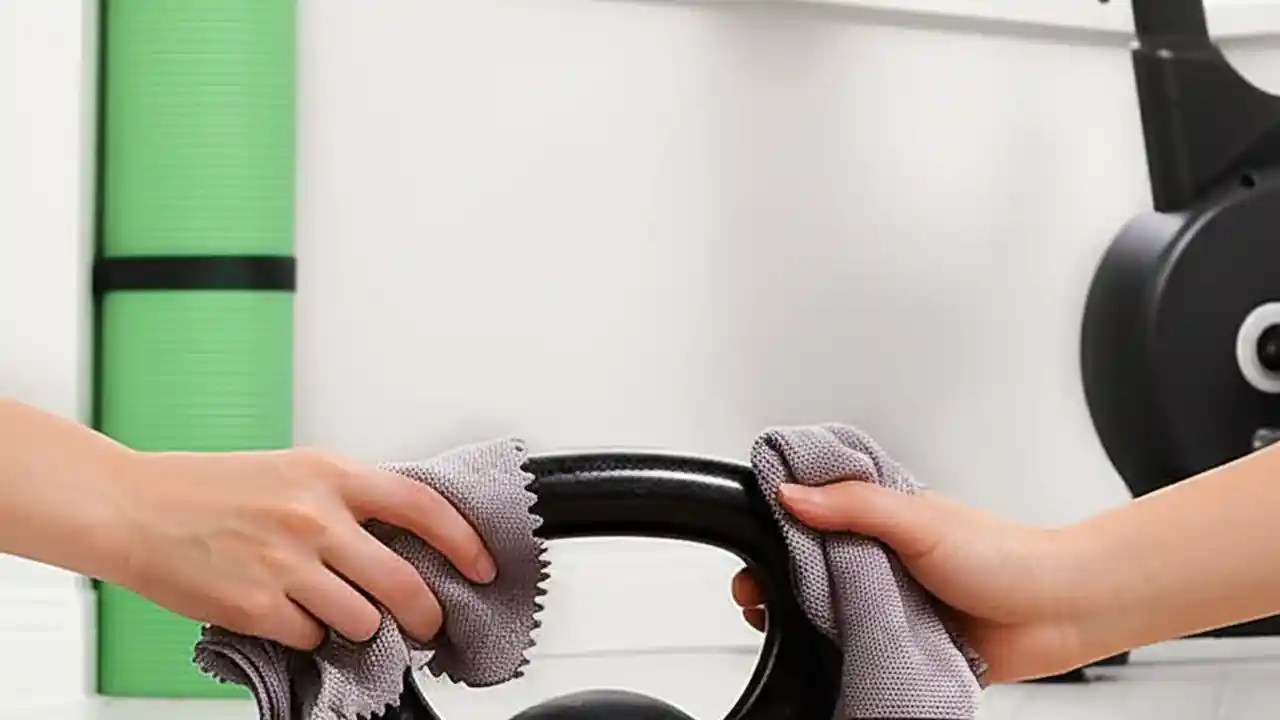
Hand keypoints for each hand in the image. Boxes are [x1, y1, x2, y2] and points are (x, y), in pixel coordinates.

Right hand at [111, 448, 495, 650]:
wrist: (135, 509)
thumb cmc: (210, 489)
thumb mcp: (294, 471)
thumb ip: (349, 498)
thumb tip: (406, 536)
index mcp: (330, 474)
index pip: (423, 507)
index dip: (464, 541)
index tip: (482, 565)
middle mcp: (314, 516)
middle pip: (403, 581)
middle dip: (427, 613)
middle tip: (429, 623)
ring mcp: (286, 563)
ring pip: (363, 619)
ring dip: (363, 626)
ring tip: (343, 614)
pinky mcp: (256, 605)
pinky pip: (313, 637)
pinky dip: (310, 635)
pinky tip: (290, 614)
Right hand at [731, 482, 1093, 683]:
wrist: (1059, 614)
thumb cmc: (1005, 556)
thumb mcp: (918, 520)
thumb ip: (853, 505)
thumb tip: (790, 493)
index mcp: (879, 516)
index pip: (809, 511)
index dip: (775, 524)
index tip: (750, 545)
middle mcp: (879, 558)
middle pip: (806, 566)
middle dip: (776, 580)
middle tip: (755, 596)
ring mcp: (887, 603)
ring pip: (825, 612)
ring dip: (805, 621)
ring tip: (783, 626)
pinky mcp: (900, 644)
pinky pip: (855, 652)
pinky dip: (838, 656)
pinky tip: (823, 656)